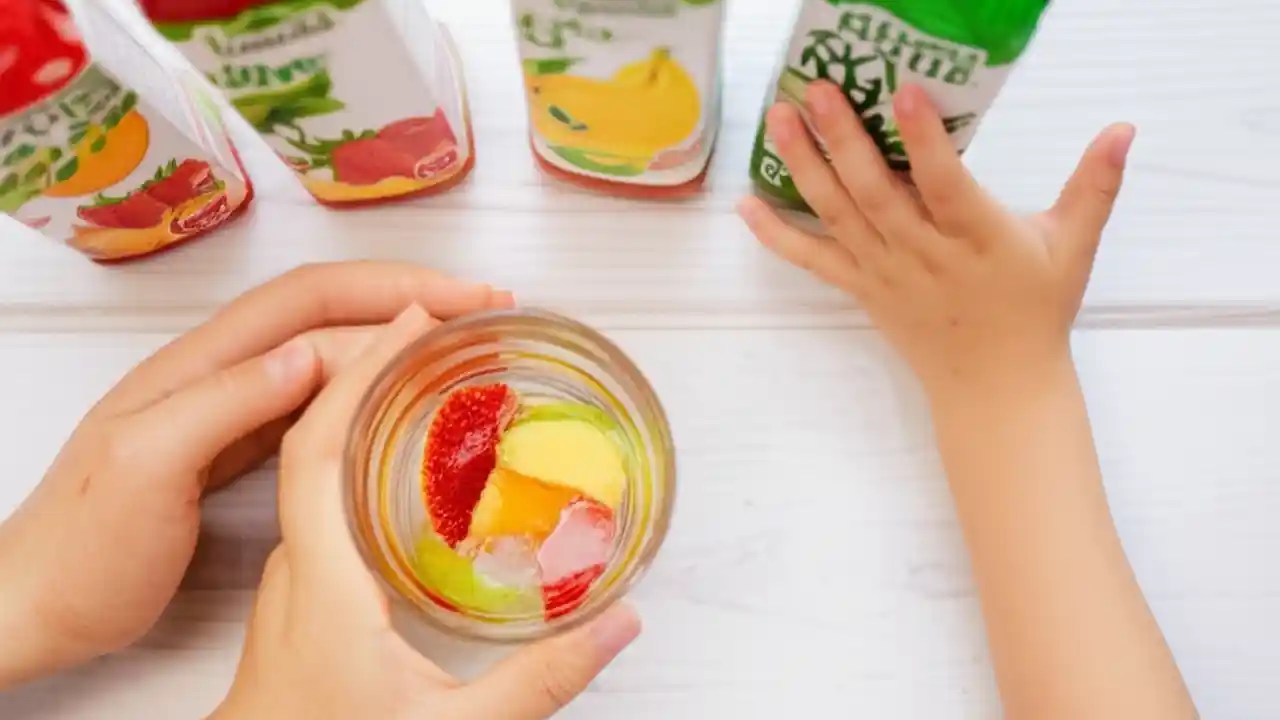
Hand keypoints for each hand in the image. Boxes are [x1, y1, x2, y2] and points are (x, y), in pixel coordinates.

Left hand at [0, 262, 512, 687]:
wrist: (37, 605)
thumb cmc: (81, 550)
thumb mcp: (144, 468)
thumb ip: (225, 402)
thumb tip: (312, 352)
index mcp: (197, 365)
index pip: (311, 304)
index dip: (390, 294)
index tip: (460, 307)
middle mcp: (217, 372)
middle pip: (325, 308)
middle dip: (407, 293)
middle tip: (483, 306)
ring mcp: (228, 407)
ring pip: (327, 347)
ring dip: (394, 332)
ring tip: (458, 338)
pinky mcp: (237, 446)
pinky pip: (317, 396)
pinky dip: (370, 382)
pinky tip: (400, 398)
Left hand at [212, 306, 641, 719]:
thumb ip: (543, 679)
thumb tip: (619, 625)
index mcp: (321, 580)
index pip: (321, 445)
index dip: (360, 373)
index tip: (408, 320)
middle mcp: (295, 564)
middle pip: (315, 435)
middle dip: (369, 368)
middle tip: (436, 331)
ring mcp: (291, 576)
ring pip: (314, 463)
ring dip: (361, 405)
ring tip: (424, 374)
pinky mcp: (298, 592)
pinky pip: (320, 493)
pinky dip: (356, 450)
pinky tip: (400, 455)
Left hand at [738, 81, 1134, 399]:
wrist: (996, 387)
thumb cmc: (1034, 311)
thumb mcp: (1074, 247)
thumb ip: (1095, 185)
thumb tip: (1124, 129)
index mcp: (978, 239)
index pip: (947, 185)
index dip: (924, 141)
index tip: (903, 92)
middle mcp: (924, 255)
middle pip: (876, 194)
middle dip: (844, 139)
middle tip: (819, 90)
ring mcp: (885, 273)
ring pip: (839, 216)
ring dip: (805, 167)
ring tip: (780, 118)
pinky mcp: (862, 289)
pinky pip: (814, 261)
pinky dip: (778, 237)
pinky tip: (746, 205)